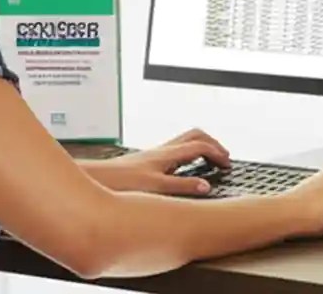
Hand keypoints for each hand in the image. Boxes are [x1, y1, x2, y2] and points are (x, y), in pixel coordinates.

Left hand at [87, 128, 232, 195]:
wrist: (95, 179)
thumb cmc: (120, 182)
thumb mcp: (156, 187)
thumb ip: (182, 186)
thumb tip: (206, 186)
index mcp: (167, 154)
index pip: (200, 145)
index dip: (217, 152)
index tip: (228, 164)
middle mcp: (162, 150)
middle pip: (194, 135)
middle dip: (212, 143)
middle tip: (223, 157)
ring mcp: (154, 154)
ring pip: (184, 141)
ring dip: (200, 146)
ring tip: (209, 160)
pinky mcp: (147, 161)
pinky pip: (175, 150)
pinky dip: (187, 154)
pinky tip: (184, 168)